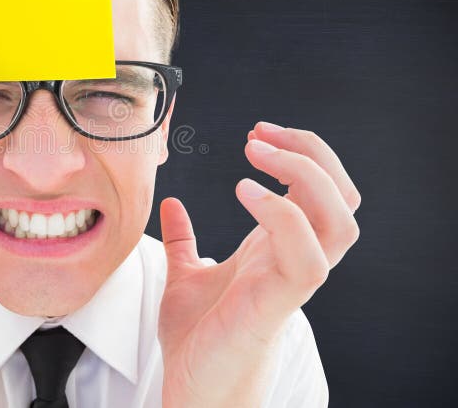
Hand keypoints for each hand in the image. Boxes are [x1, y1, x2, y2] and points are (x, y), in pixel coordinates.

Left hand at [158, 122, 360, 407]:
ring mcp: (291, 280)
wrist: (192, 388)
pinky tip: (245, 191)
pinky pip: (305, 255)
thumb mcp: (184, 274)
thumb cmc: (197, 337)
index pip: (322, 191)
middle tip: (260, 133)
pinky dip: (282, 214)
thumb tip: (172, 204)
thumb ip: (183, 239)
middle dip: (311, 152)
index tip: (255, 133)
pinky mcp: (278, 302)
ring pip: (341, 220)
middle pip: (343, 197)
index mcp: (278, 248)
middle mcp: (295, 259)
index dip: (300, 152)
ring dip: (305, 174)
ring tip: (256, 153)